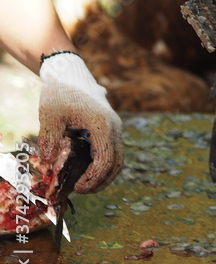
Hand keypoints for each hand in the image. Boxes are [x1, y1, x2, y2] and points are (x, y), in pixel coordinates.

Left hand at [38, 53, 123, 192]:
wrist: (70, 73)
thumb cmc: (60, 93)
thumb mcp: (50, 116)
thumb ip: (50, 140)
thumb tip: (49, 164)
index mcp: (102, 125)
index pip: (105, 160)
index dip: (93, 179)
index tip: (77, 187)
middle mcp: (114, 127)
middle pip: (116, 163)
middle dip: (100, 182)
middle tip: (79, 190)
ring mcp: (115, 127)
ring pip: (118, 158)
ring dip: (104, 175)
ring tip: (84, 184)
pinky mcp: (111, 127)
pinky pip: (113, 151)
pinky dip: (104, 164)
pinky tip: (86, 169)